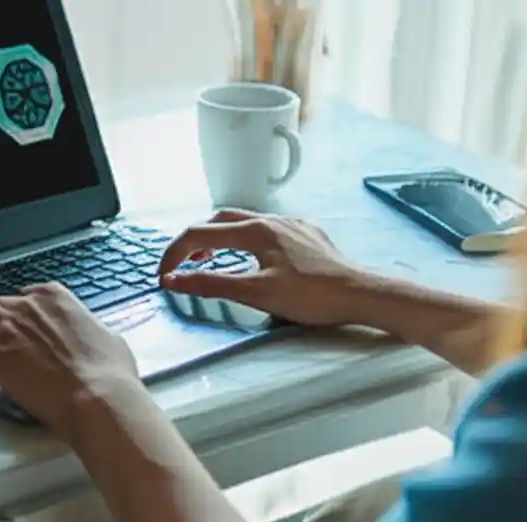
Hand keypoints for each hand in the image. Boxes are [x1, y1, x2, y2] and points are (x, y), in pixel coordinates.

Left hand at [0, 283, 140, 436]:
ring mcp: (6, 325)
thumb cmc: (110, 373)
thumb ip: (89, 331)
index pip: (28, 295)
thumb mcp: (108, 338)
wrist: (96, 396)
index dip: (22, 312)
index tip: (22, 327)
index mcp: (57, 298)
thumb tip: (89, 337)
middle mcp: (28, 304)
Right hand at [158, 208, 376, 327]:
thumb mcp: (256, 294)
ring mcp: (292, 225)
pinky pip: (269, 230)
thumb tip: (175, 280)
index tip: (164, 277)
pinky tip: (255, 260)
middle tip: (185, 264)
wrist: (361, 294)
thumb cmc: (313, 296)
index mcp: (255, 231)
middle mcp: (272, 220)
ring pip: (246, 223)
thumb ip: (212, 285)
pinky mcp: (308, 235)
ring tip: (214, 260)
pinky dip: (248, 241)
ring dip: (222, 238)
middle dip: (196, 239)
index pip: (200, 233)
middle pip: (221, 219)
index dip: (175, 254)